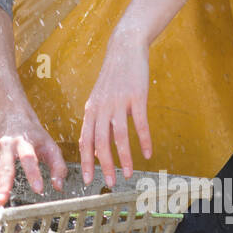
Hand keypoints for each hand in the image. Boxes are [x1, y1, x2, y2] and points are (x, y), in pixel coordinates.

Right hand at [0, 110, 67, 207]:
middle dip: (3, 186)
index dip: (33, 174)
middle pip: (4, 168)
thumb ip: (58, 166)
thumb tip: (58, 186)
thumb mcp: (50, 146)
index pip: (28, 158)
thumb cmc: (34, 136)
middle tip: (2, 201)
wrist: (12, 119)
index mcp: (24, 142)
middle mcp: (7, 148)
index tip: (39, 189)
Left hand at [79, 27, 153, 183]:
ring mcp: (119, 102)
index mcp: (91, 110)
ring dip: (123, 157)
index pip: (85, 140)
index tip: (86, 179)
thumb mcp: (100, 98)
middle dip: (103, 165)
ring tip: (127, 174)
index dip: (85, 161)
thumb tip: (98, 147)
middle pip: (100, 142)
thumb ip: (98, 121)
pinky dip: (144, 140)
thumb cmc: (113, 77)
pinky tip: (147, 153)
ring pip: (119, 136)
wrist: (124, 49)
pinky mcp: (136, 96)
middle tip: (107, 183)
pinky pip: (140, 123)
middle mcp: (102, 107)